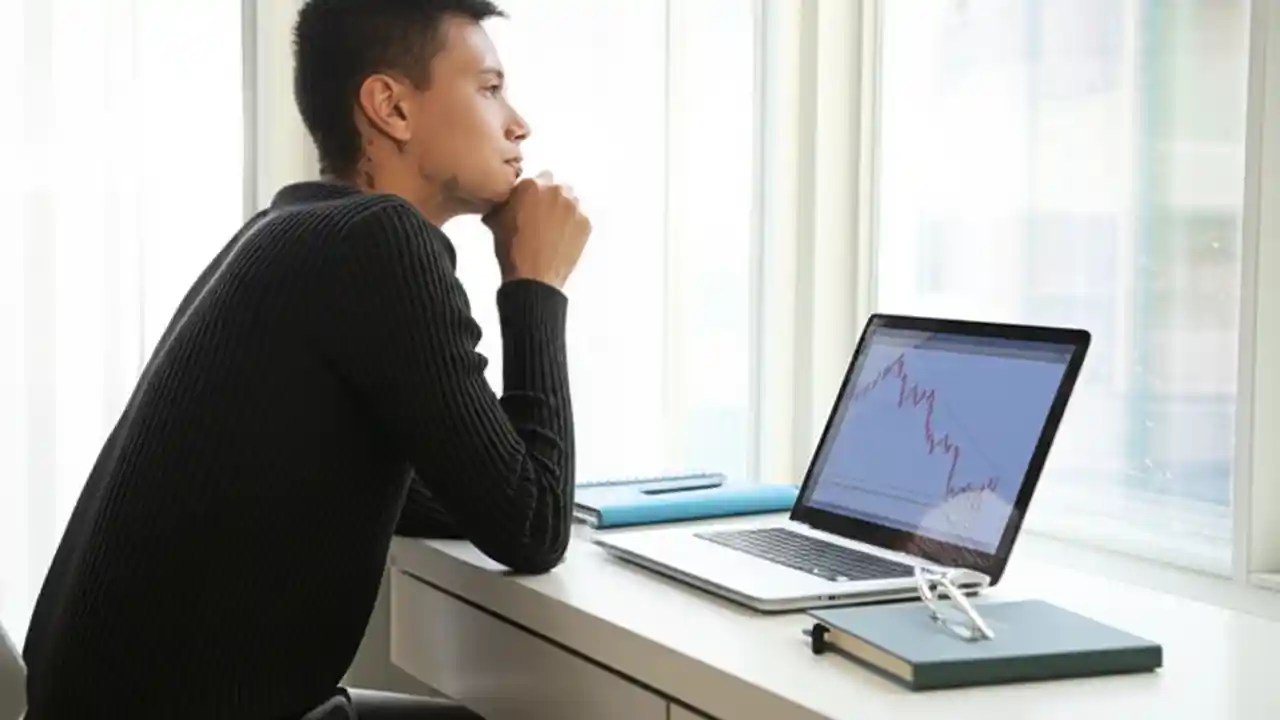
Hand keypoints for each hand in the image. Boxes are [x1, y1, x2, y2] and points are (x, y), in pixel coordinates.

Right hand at [483, 171, 590, 288]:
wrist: (533, 277)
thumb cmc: (512, 250)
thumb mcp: (495, 220)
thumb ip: (504, 201)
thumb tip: (506, 199)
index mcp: (531, 185)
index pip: (538, 178)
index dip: (534, 192)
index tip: (531, 203)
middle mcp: (556, 191)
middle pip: (557, 187)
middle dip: (551, 198)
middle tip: (542, 217)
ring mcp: (574, 207)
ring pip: (571, 201)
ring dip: (564, 210)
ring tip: (553, 230)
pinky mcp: (586, 223)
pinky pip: (581, 218)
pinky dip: (574, 226)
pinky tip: (562, 239)